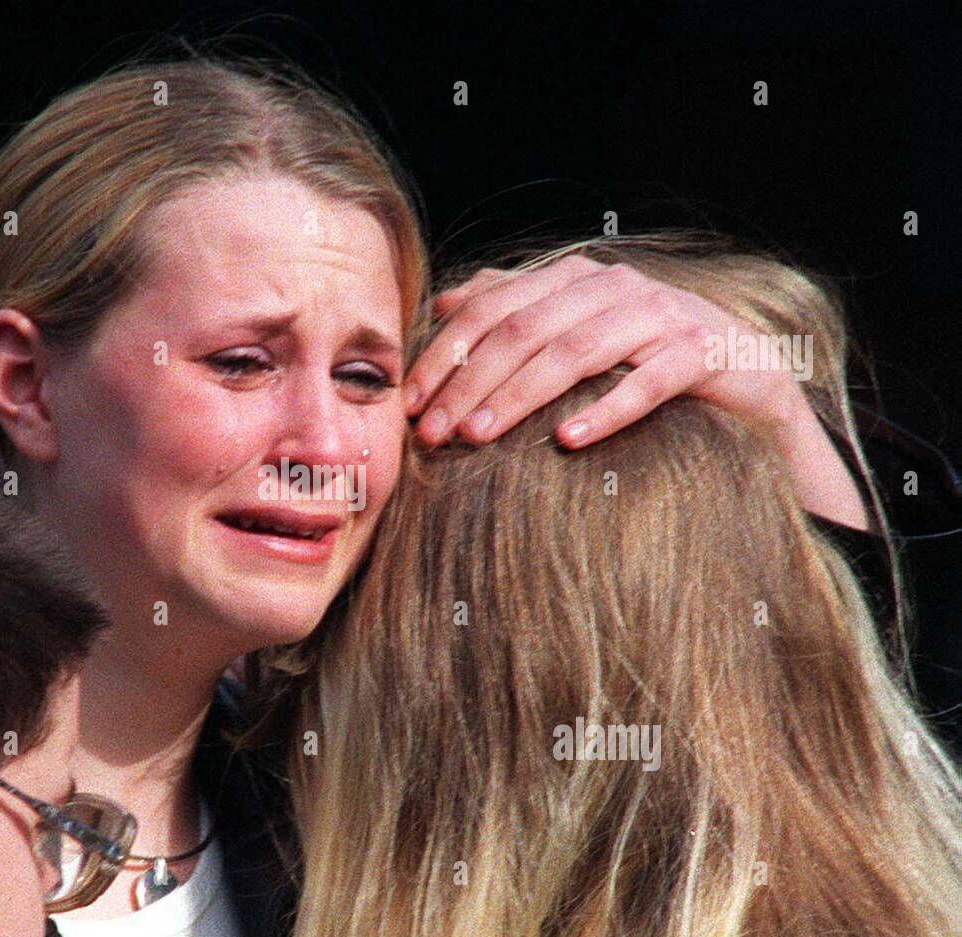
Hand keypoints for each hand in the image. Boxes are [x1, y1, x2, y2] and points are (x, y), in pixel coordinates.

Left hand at [405, 255, 867, 528]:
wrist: (746, 372)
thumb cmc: (645, 355)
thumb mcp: (576, 326)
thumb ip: (515, 305)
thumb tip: (446, 300)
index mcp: (574, 278)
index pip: (491, 309)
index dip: (445, 354)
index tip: (408, 402)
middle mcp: (613, 287)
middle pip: (523, 330)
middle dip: (468, 382)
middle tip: (432, 432)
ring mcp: (659, 316)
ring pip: (573, 352)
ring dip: (519, 396)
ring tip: (477, 437)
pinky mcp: (699, 353)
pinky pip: (646, 383)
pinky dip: (604, 410)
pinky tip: (567, 440)